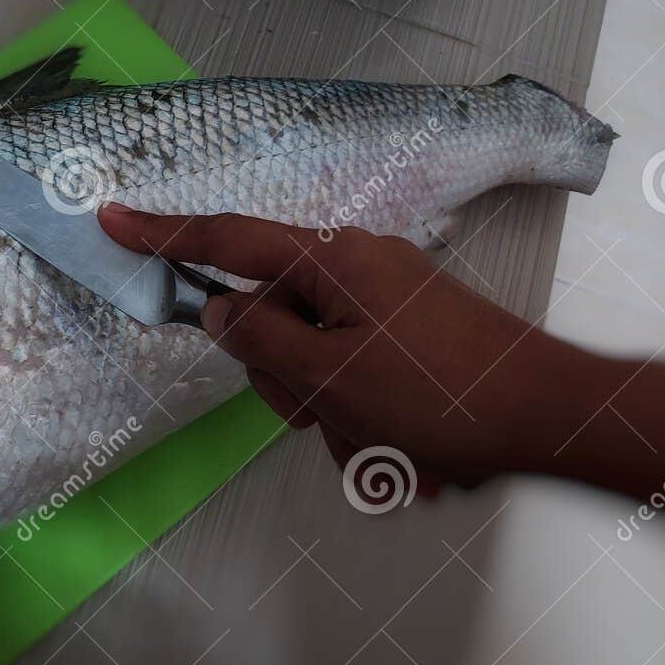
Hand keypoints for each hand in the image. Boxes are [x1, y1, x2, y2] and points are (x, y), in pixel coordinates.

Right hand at [98, 204, 592, 486]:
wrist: (552, 418)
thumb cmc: (439, 394)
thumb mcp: (328, 375)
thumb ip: (258, 339)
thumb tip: (221, 309)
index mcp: (332, 260)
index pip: (228, 239)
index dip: (164, 235)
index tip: (112, 218)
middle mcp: (358, 268)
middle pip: (270, 318)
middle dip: (283, 379)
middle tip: (322, 415)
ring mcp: (389, 302)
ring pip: (311, 359)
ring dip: (329, 410)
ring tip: (379, 439)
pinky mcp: (412, 337)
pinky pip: (353, 375)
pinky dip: (363, 416)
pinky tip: (403, 447)